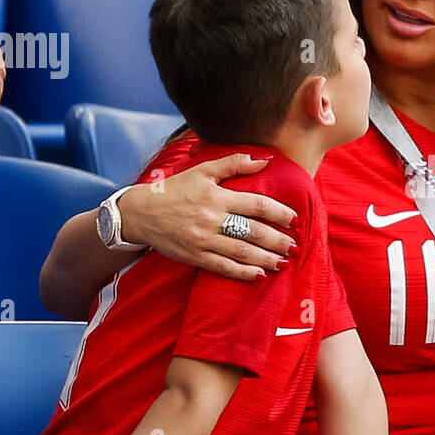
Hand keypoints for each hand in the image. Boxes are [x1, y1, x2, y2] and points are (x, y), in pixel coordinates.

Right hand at [119, 153, 298, 280]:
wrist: (140, 213)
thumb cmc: (174, 190)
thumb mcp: (202, 170)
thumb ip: (234, 163)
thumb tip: (265, 159)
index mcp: (216, 196)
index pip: (256, 205)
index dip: (278, 213)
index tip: (294, 219)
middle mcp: (211, 219)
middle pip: (253, 232)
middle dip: (278, 240)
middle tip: (294, 246)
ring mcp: (203, 240)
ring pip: (242, 252)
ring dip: (266, 259)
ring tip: (283, 262)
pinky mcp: (194, 256)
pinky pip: (223, 267)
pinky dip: (243, 273)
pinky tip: (259, 275)